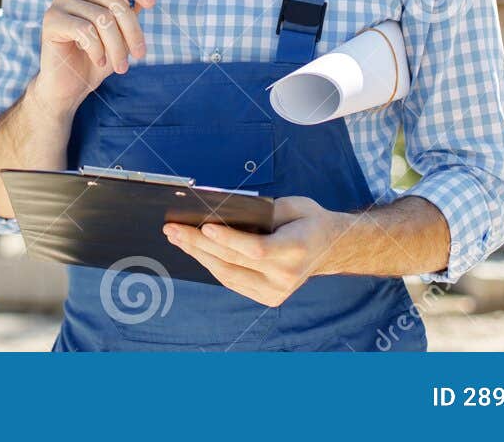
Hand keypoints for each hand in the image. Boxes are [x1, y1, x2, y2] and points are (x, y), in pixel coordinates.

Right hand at [30, 0, 161, 116]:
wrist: (71, 85)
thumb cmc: (98, 56)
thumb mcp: (123, 30)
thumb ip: (135, 3)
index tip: (151, 3)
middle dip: (132, 31)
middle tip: (140, 55)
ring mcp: (60, 1)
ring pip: (103, 18)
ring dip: (117, 47)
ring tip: (121, 66)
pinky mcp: (51, 19)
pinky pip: (85, 30)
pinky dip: (98, 50)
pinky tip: (98, 60)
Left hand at [163, 196, 343, 306]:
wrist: (330, 247)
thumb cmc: (307, 220)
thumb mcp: (294, 206)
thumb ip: (263, 211)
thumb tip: (222, 210)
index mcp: (295, 250)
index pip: (255, 249)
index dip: (228, 239)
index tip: (204, 225)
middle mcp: (286, 276)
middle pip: (234, 262)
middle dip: (198, 244)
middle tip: (173, 229)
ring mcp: (277, 291)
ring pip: (228, 275)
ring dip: (198, 255)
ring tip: (176, 238)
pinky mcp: (269, 297)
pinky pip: (232, 281)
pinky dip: (211, 265)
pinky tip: (194, 250)